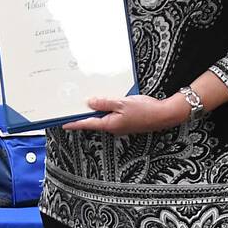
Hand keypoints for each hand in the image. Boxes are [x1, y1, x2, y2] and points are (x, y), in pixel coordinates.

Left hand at [62, 95, 188, 135]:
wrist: (164, 115)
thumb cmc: (145, 110)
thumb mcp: (122, 103)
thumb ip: (104, 102)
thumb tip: (89, 102)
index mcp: (110, 124)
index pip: (87, 123)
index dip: (75, 123)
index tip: (62, 123)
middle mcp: (113, 127)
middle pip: (94, 120)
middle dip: (84, 114)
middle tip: (72, 106)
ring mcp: (120, 125)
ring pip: (103, 117)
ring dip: (96, 110)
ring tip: (87, 100)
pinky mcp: (126, 121)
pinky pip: (112, 114)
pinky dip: (106, 108)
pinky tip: (106, 100)